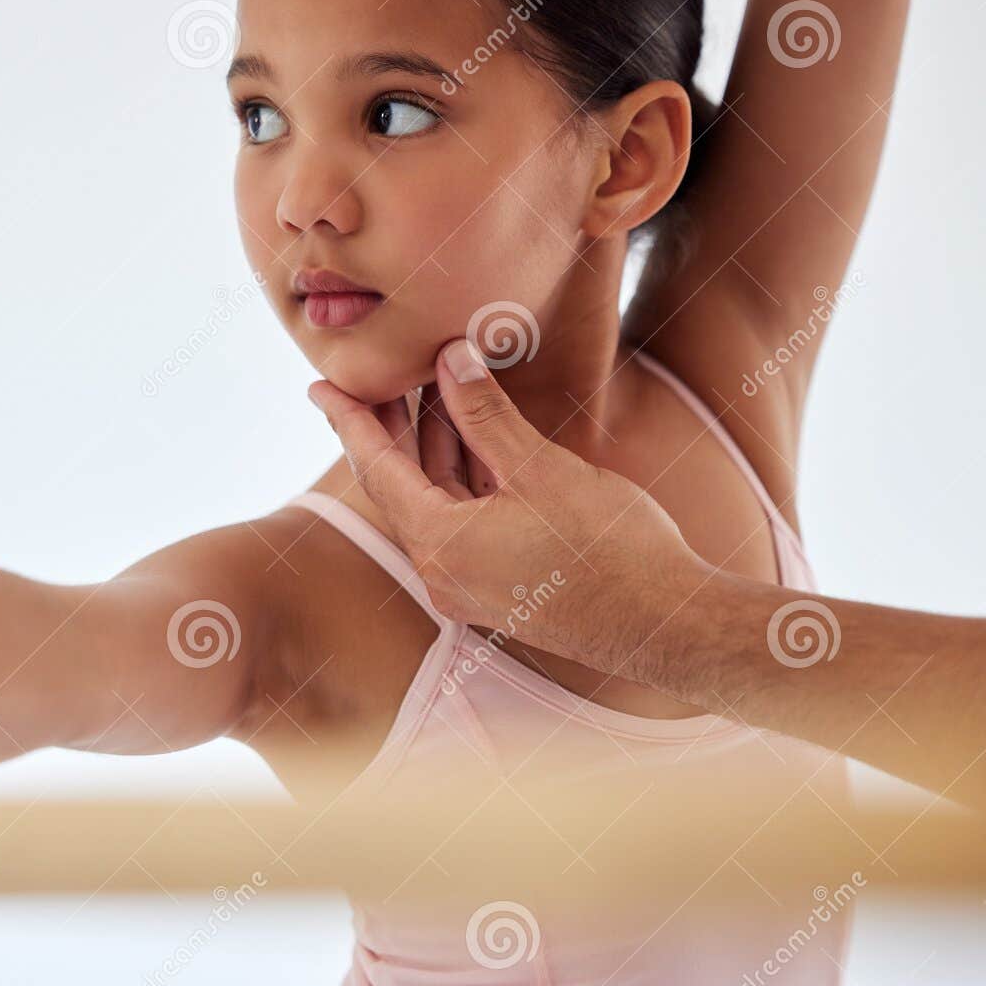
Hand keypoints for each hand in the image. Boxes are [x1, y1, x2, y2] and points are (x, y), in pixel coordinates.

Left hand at [307, 339, 708, 681]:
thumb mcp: (541, 470)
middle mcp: (443, 571)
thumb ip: (487, 416)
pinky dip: (464, 477)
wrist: (666, 624)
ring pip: (437, 502)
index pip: (377, 468)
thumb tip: (449, 360)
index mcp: (440, 545)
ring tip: (431, 389)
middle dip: (392, 427)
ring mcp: (471, 584)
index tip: (319, 385)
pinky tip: (476, 438)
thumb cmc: (612, 550)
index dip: (349, 419)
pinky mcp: (500, 586)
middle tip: (378, 375)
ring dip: (434, 448)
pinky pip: (464, 521)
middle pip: (401, 485)